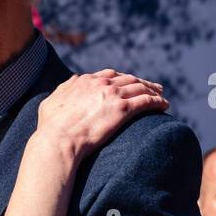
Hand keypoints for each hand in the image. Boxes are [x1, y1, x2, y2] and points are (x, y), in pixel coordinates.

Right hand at [37, 69, 167, 159]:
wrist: (57, 141)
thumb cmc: (50, 127)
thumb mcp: (51, 101)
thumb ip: (64, 88)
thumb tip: (74, 79)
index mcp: (85, 81)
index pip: (110, 74)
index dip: (122, 78)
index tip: (129, 83)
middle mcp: (101, 83)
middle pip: (129, 79)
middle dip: (142, 82)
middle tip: (152, 87)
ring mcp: (113, 95)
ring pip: (140, 88)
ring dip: (153, 90)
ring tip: (161, 95)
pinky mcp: (123, 109)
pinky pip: (146, 101)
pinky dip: (157, 101)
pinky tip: (164, 105)